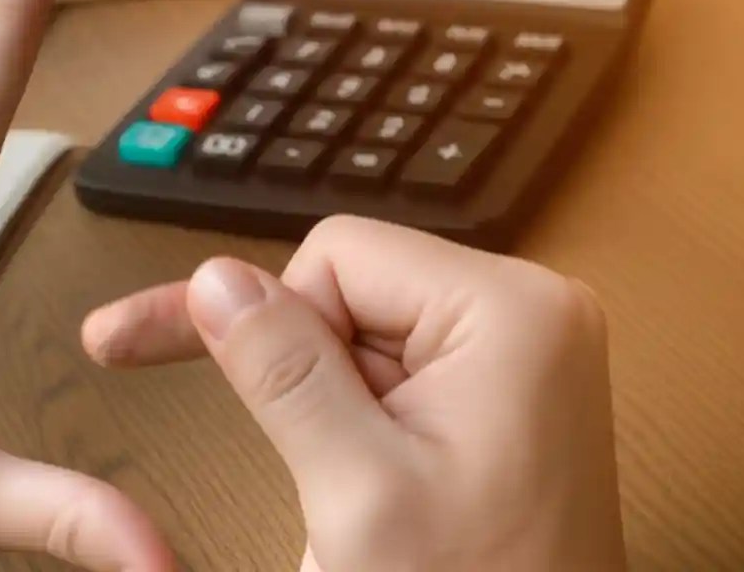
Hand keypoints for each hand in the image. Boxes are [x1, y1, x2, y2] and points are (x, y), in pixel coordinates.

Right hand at [83, 217, 624, 571]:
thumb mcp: (359, 491)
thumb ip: (283, 372)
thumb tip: (216, 278)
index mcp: (509, 309)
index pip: (337, 253)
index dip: (291, 333)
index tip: (308, 426)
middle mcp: (527, 306)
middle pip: (350, 285)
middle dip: (313, 371)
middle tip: (333, 465)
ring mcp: (520, 343)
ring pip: (362, 327)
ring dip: (335, 402)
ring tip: (368, 486)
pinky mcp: (505, 379)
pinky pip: (397, 361)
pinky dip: (361, 413)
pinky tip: (377, 472)